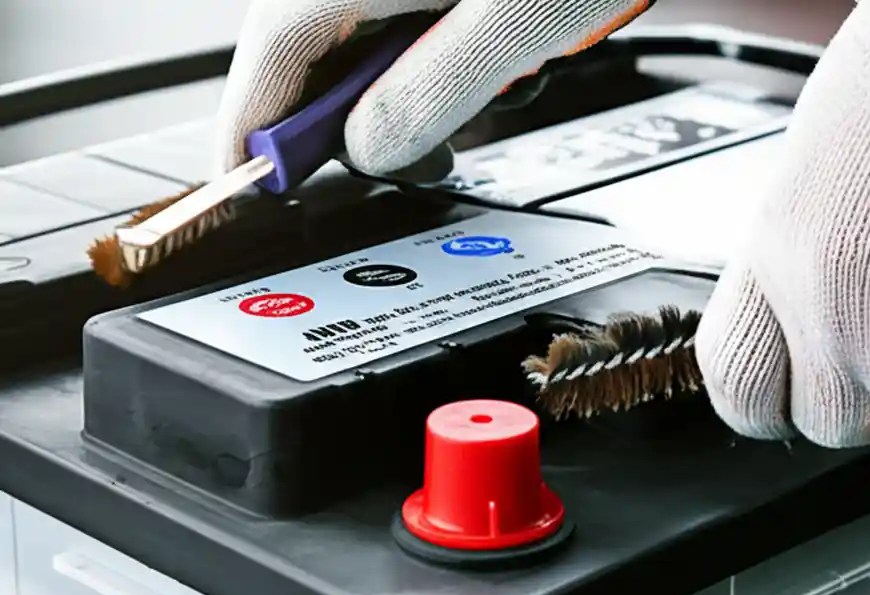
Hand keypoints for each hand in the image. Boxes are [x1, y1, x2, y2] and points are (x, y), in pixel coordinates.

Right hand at [212, 0, 651, 176]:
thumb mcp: (516, 25)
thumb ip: (432, 95)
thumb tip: (369, 152)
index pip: (271, 55)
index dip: (252, 133)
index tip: (242, 190)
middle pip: (315, 48)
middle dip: (354, 120)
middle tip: (406, 167)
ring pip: (371, 37)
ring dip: (415, 89)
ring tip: (485, 103)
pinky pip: (416, 17)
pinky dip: (445, 54)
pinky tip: (504, 62)